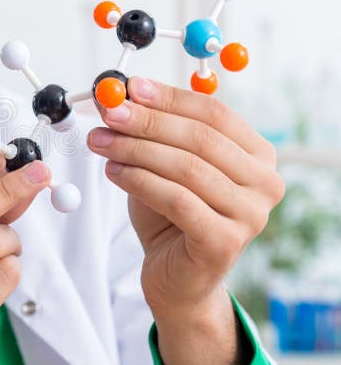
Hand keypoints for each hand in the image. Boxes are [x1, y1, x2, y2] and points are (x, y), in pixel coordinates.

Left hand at [86, 76, 284, 323]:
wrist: (175, 276)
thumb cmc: (170, 215)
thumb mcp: (159, 163)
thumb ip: (146, 129)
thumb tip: (114, 93)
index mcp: (258, 155)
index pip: (214, 113)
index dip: (169, 98)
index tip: (129, 88)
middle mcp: (265, 183)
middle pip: (200, 138)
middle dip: (147, 121)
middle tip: (108, 113)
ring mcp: (250, 215)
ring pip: (186, 168)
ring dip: (136, 150)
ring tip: (100, 142)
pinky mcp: (225, 242)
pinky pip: (177, 200)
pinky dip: (140, 181)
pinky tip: (113, 172)